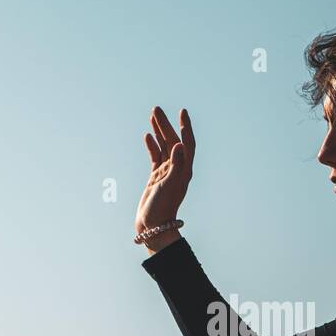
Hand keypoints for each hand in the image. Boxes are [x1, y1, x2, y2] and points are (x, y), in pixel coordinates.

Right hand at [136, 106, 194, 244]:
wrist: (153, 226)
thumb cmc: (162, 208)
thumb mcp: (169, 185)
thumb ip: (175, 165)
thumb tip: (179, 145)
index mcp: (184, 170)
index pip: (187, 144)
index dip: (186, 127)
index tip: (182, 112)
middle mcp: (177, 169)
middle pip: (173, 141)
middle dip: (166, 124)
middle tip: (157, 109)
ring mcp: (166, 172)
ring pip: (163, 146)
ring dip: (159, 131)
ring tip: (152, 116)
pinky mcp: (156, 177)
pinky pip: (155, 157)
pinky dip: (152, 145)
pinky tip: (147, 136)